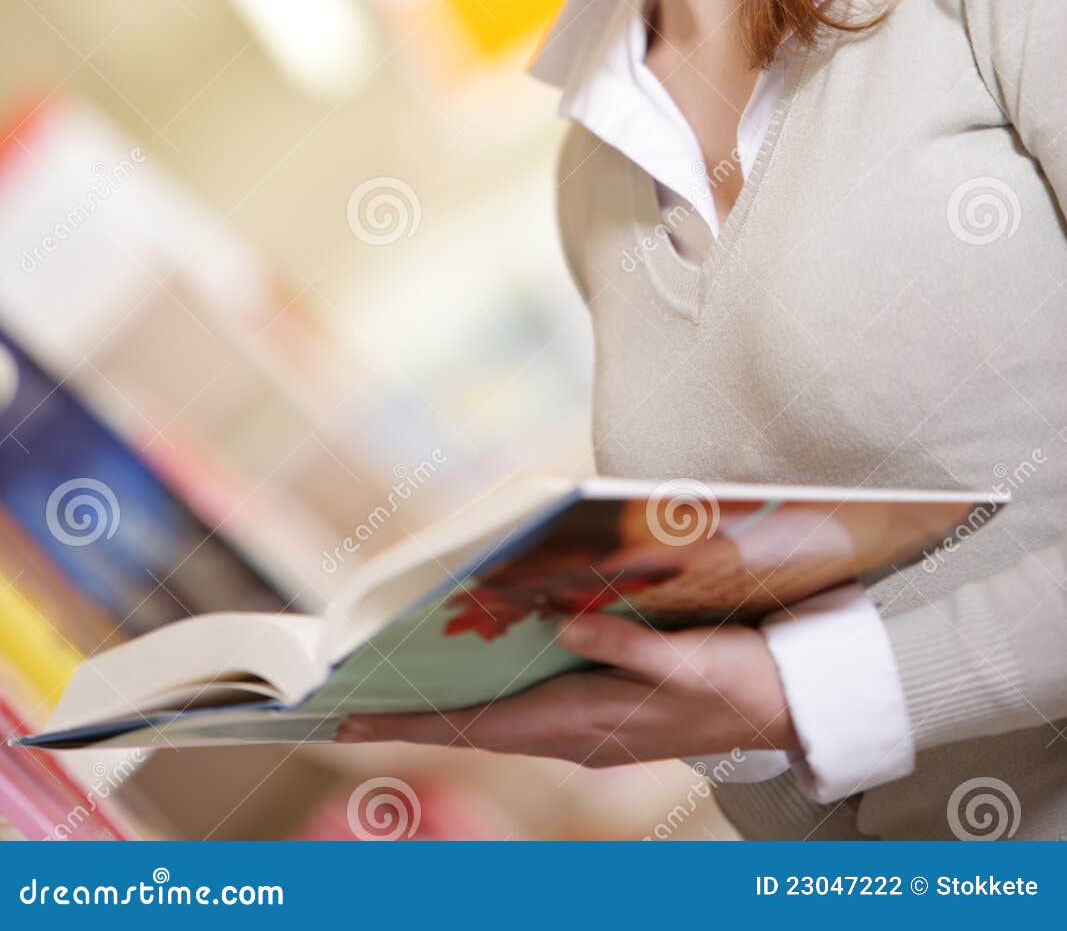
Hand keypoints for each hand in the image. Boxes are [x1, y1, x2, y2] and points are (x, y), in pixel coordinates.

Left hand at [332, 613, 799, 766]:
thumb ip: (627, 649)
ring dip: (440, 708)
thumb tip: (566, 627)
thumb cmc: (738, 683)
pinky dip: (482, 697)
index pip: (478, 724)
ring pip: (494, 716)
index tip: (351, 718)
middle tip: (339, 707)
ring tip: (383, 692)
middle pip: (473, 724)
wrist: (788, 707)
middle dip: (407, 717)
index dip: (412, 720)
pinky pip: (525, 705)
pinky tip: (462, 682)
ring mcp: (585, 721)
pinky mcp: (600, 706)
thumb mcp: (687, 664)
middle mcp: (573, 726)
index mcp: (584, 719)